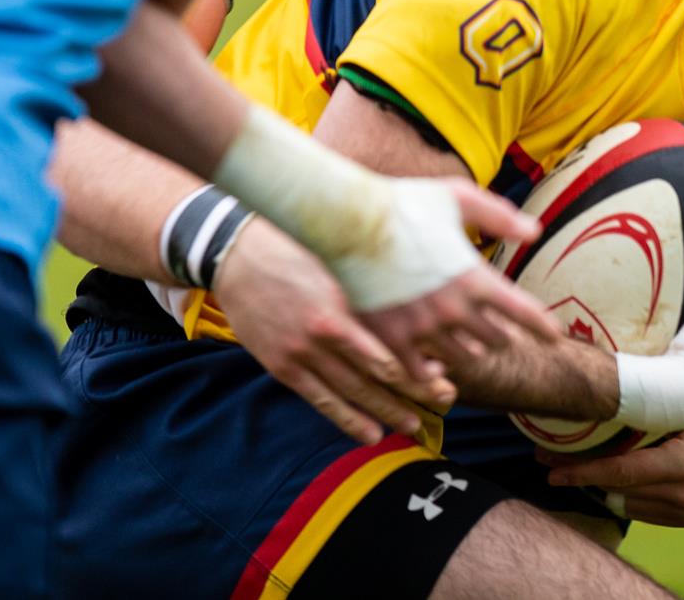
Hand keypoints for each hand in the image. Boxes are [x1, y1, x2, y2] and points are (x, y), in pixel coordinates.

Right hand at [214, 218, 456, 445]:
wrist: (236, 256)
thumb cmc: (293, 250)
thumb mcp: (335, 260)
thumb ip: (367, 285)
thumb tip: (409, 303)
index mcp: (344, 301)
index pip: (391, 342)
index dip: (419, 362)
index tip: (444, 371)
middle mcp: (325, 331)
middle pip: (379, 373)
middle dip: (415, 390)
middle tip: (447, 400)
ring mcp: (301, 352)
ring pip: (353, 392)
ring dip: (386, 411)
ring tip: (413, 424)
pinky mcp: (282, 366)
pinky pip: (321, 401)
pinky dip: (348, 420)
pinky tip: (370, 434)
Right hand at [353, 179, 560, 378]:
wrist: (346, 220)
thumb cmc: (403, 203)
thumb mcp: (457, 197)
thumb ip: (499, 216)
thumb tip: (534, 232)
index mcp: (474, 276)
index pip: (523, 312)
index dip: (544, 327)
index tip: (555, 336)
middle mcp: (454, 309)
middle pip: (496, 340)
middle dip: (502, 333)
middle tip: (499, 329)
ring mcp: (422, 329)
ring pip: (464, 358)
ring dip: (471, 350)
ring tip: (470, 345)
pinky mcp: (391, 340)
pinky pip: (422, 374)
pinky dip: (434, 372)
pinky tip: (436, 366)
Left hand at [545, 389, 683, 525]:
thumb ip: (656, 408)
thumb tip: (612, 395)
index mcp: (682, 464)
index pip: (617, 472)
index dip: (580, 470)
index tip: (551, 468)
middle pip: (619, 492)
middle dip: (584, 478)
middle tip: (553, 465)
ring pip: (633, 505)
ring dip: (605, 490)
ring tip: (580, 472)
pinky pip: (653, 514)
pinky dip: (631, 499)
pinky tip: (616, 485)